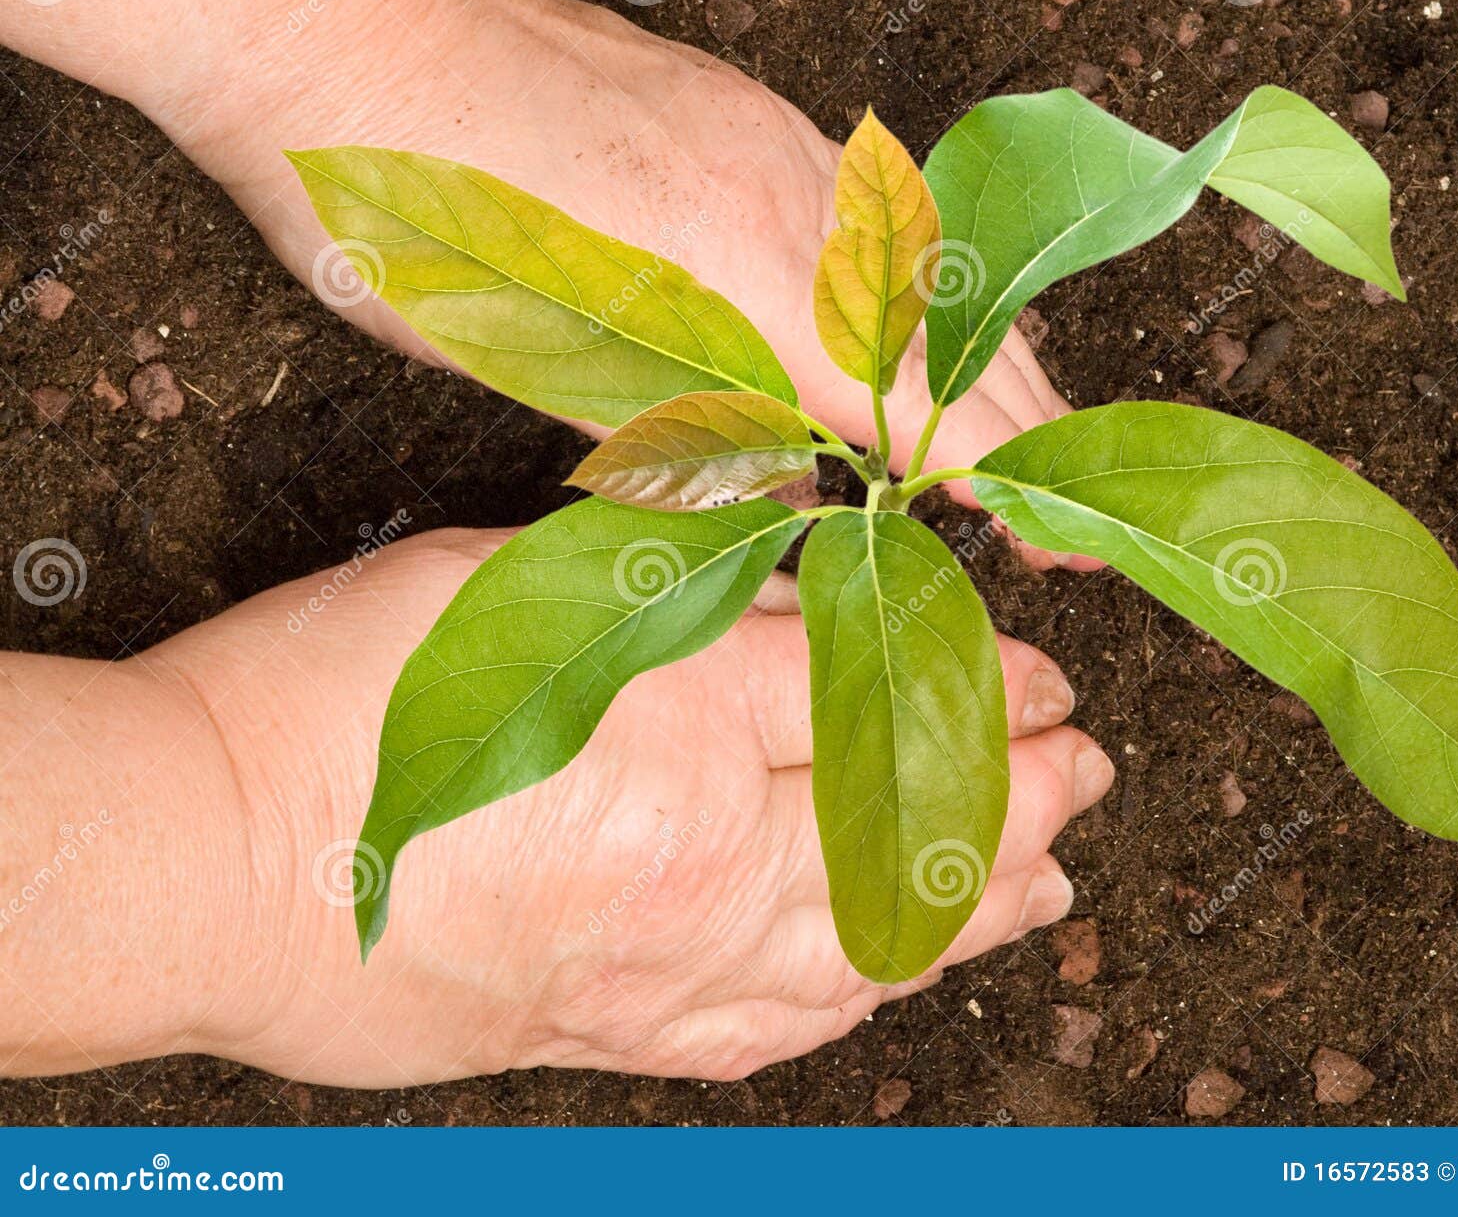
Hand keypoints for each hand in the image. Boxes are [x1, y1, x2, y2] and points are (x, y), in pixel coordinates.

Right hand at [151, 529, 1111, 1086]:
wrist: (204, 854)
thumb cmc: (336, 695)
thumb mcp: (524, 586)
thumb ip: (685, 599)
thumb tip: (809, 603)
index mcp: (682, 724)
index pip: (884, 696)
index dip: (986, 684)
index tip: (1043, 680)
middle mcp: (697, 859)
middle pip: (912, 828)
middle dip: (1029, 794)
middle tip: (1093, 769)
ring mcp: (660, 963)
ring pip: (872, 942)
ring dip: (982, 905)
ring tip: (1054, 877)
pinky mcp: (610, 1031)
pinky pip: (780, 1025)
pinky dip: (868, 993)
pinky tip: (911, 973)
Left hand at [168, 0, 1079, 539]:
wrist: (352, 27)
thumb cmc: (412, 211)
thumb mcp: (540, 366)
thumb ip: (675, 423)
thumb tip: (767, 486)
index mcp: (747, 273)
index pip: (915, 400)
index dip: (990, 480)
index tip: (1046, 541)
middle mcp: (791, 195)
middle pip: (947, 327)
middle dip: (1016, 423)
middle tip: (1043, 504)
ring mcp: (772, 136)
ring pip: (918, 262)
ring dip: (968, 353)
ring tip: (996, 425)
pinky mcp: (741, 106)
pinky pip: (866, 208)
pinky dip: (903, 283)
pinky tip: (893, 319)